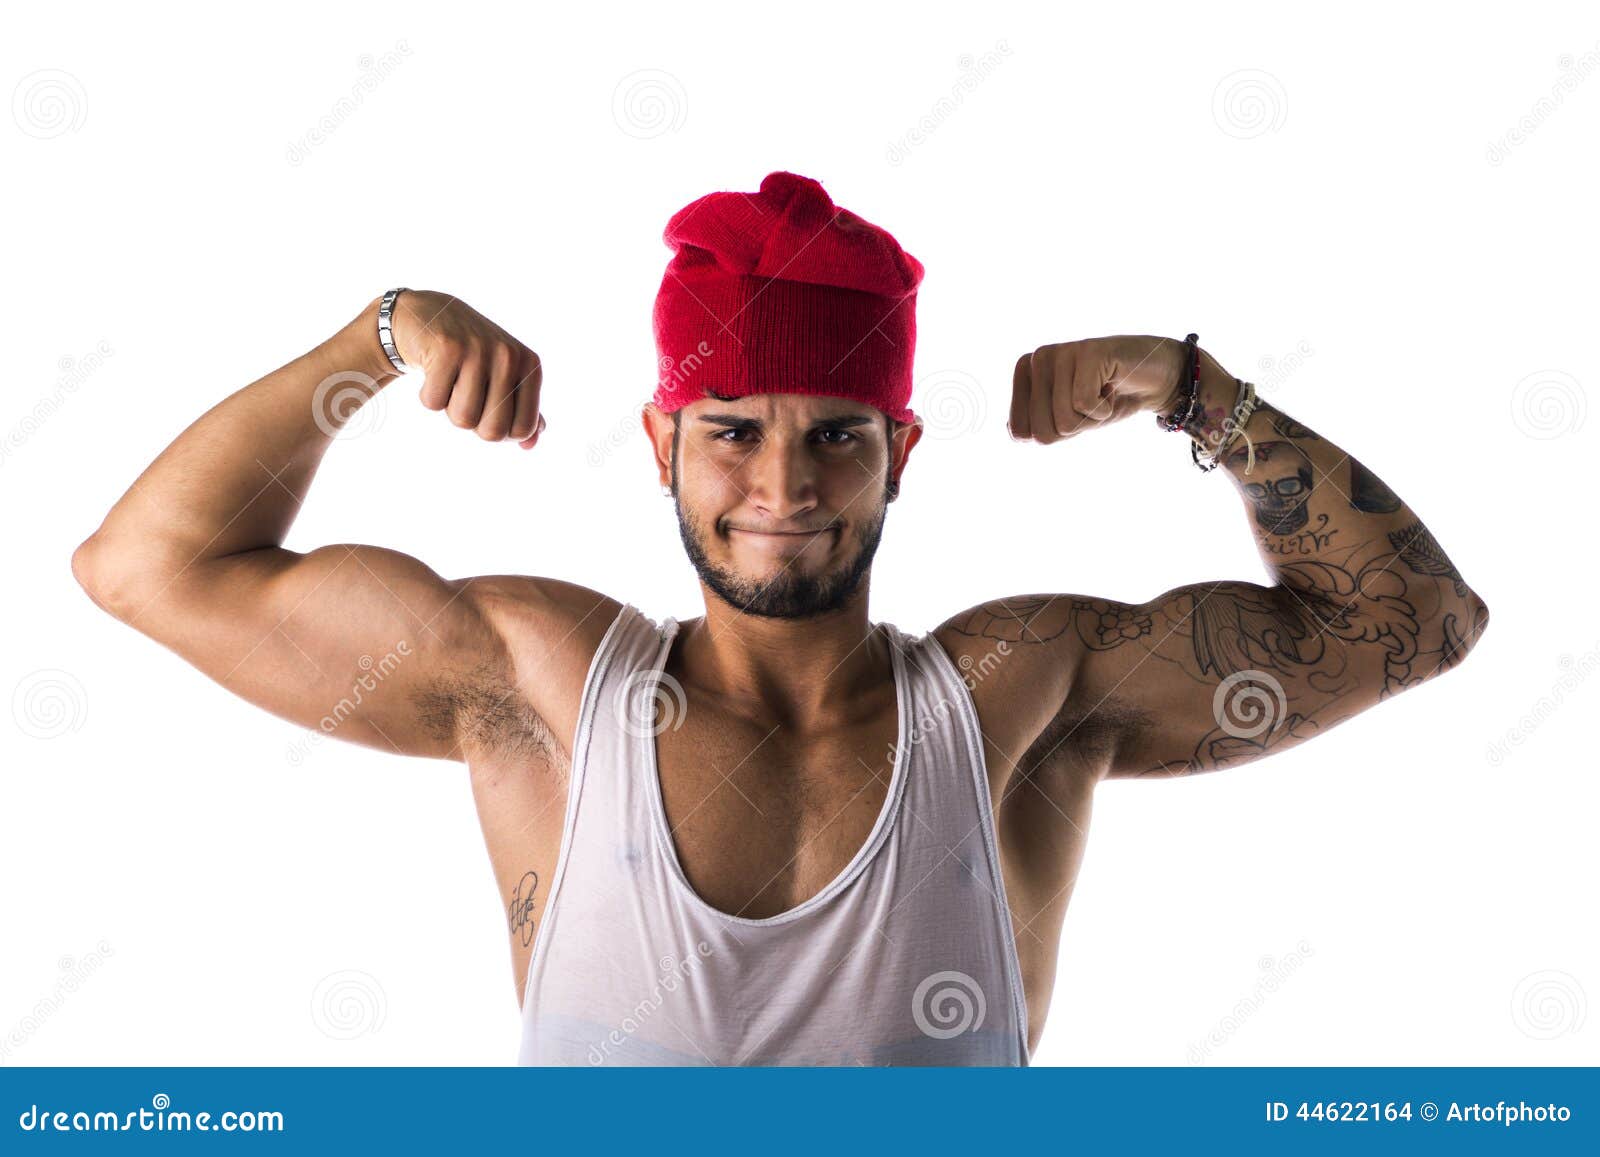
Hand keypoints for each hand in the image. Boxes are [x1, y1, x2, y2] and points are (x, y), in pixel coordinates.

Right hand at [390, 290, 545, 447]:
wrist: (428, 314)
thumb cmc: (471, 353)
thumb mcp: (504, 377)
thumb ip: (521, 411)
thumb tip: (530, 445)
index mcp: (530, 366)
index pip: (523, 429)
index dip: (501, 433)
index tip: (488, 413)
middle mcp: (510, 356)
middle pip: (493, 431)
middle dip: (474, 424)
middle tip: (465, 397)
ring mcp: (479, 350)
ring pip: (463, 419)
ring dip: (449, 409)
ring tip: (450, 381)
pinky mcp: (447, 348)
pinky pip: (434, 402)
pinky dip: (429, 395)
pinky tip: (433, 371)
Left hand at [1007, 335, 1188, 444]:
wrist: (1153, 379)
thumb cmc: (1105, 398)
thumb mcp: (1065, 418)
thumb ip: (1035, 424)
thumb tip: (1015, 433)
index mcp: (1023, 372)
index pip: (1020, 432)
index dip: (1055, 433)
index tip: (1074, 411)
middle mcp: (1037, 358)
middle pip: (1042, 431)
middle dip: (1075, 428)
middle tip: (1092, 403)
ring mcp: (1061, 352)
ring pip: (1064, 421)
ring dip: (1092, 419)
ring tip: (1103, 393)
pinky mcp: (1088, 351)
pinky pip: (1085, 405)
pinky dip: (1106, 409)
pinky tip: (1112, 387)